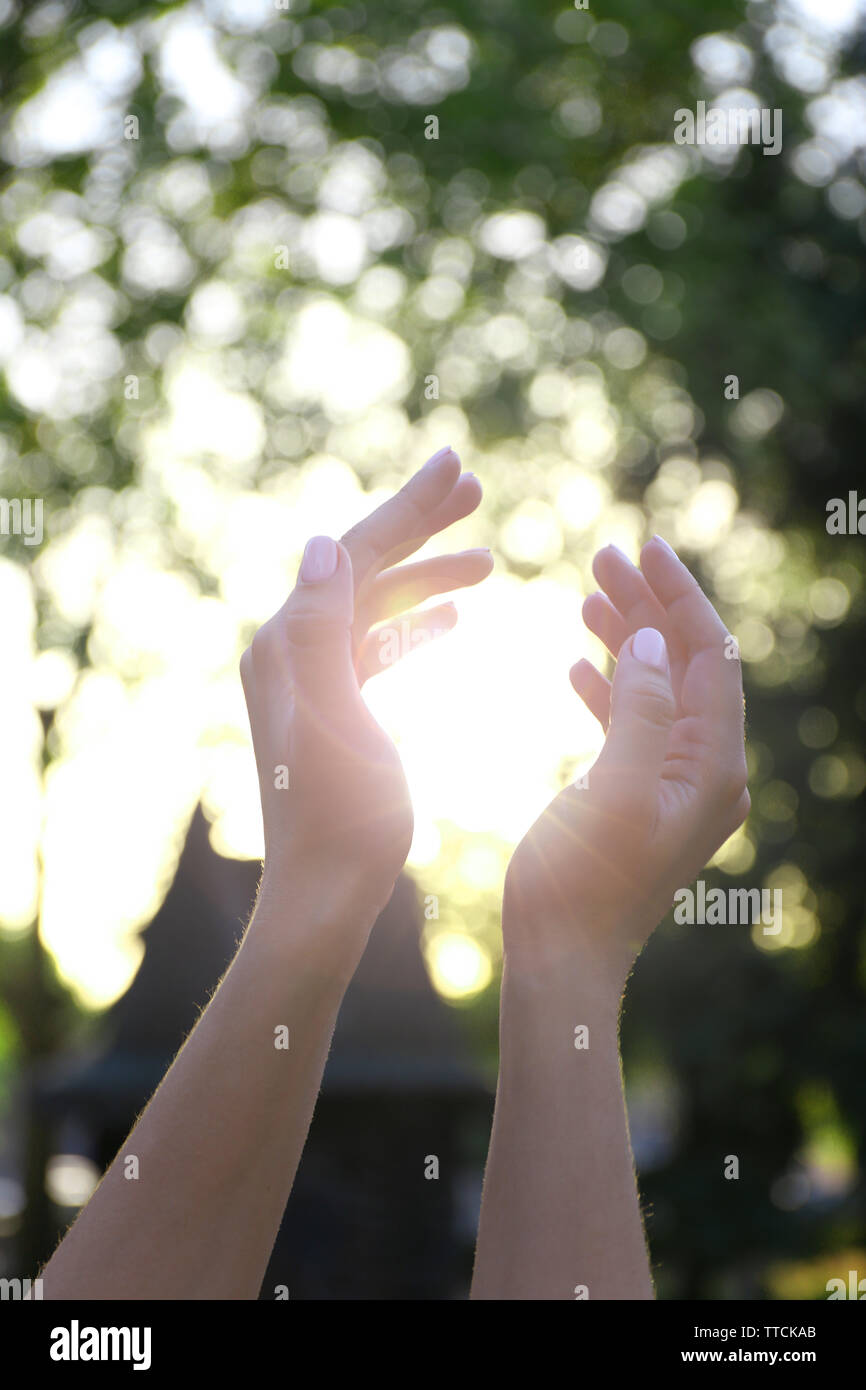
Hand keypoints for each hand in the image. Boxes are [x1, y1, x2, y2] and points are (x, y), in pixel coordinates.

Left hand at [241, 447, 492, 921]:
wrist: (327, 888)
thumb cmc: (338, 814)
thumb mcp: (333, 717)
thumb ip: (321, 629)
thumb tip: (327, 543)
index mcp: (289, 644)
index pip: (355, 554)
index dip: (409, 508)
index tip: (459, 465)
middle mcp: (292, 651)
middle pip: (364, 567)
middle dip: (420, 526)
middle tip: (474, 488)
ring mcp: (313, 680)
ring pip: (376, 605)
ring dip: (428, 577)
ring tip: (487, 560)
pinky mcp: (336, 709)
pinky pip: (378, 647)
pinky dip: (416, 625)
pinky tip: (456, 619)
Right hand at [503, 536, 748, 988]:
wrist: (561, 957)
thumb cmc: (582, 885)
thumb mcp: (615, 793)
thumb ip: (642, 713)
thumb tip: (656, 645)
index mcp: (714, 767)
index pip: (711, 657)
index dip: (680, 597)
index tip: (644, 547)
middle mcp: (706, 771)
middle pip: (686, 664)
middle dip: (650, 607)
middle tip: (604, 558)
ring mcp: (673, 784)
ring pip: (657, 688)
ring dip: (627, 638)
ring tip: (587, 594)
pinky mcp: (638, 796)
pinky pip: (633, 722)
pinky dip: (610, 685)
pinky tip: (580, 661)